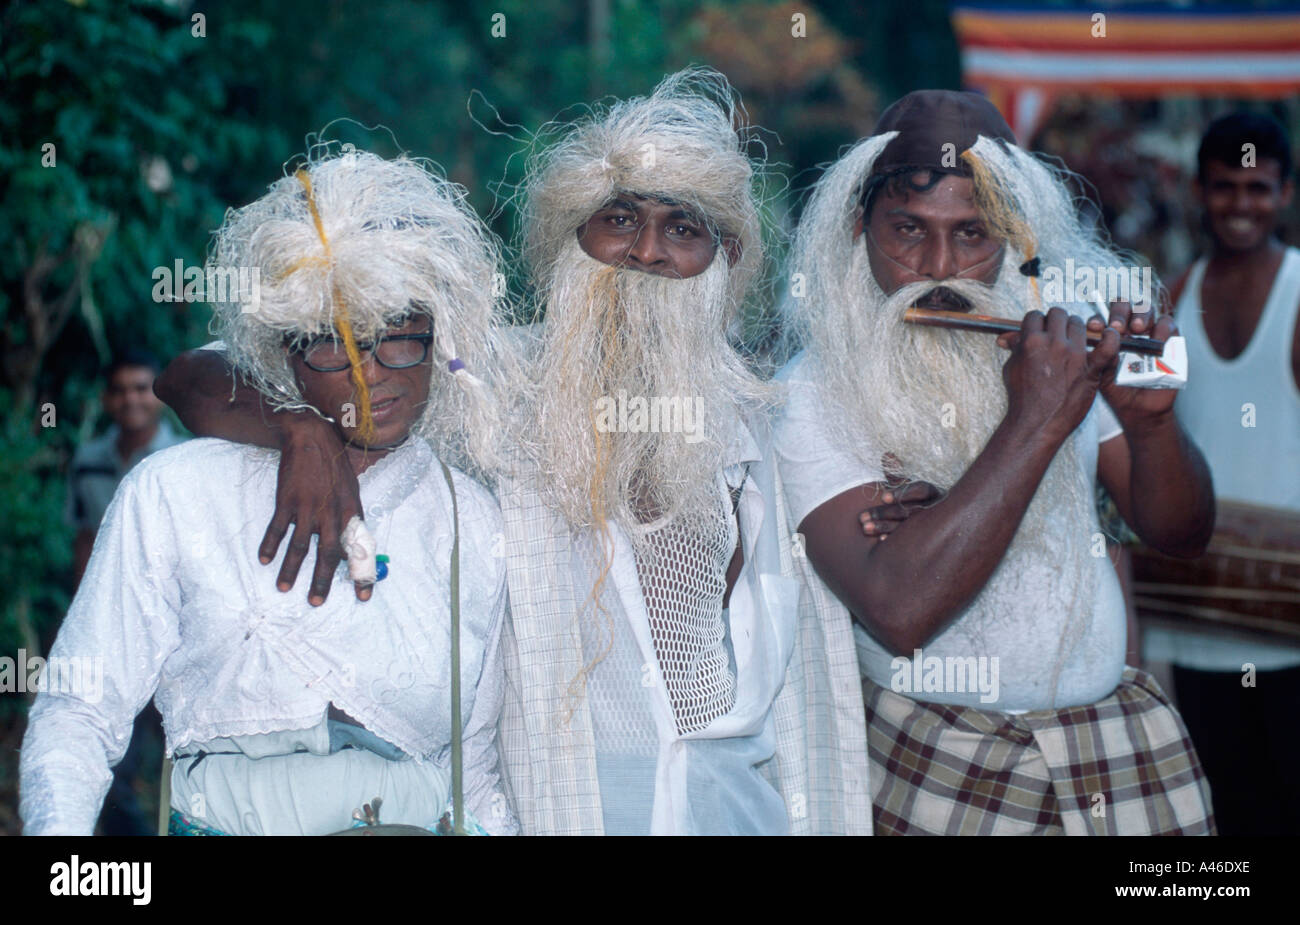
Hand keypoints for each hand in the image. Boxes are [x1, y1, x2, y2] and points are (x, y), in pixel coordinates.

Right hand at [259, 413, 368, 605]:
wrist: (312, 436)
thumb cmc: (334, 465)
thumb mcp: (351, 491)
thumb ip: (350, 519)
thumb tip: (348, 548)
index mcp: (351, 511)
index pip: (359, 550)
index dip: (361, 575)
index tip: (363, 597)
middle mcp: (331, 513)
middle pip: (328, 554)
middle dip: (322, 581)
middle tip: (316, 602)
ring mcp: (307, 507)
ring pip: (300, 546)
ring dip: (291, 570)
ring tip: (284, 589)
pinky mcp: (287, 500)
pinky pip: (277, 529)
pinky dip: (270, 545)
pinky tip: (264, 560)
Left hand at [858, 480, 944, 540]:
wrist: (946, 522)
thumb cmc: (920, 500)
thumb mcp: (910, 486)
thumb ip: (898, 474)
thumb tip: (887, 454)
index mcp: (933, 492)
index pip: (921, 490)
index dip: (903, 492)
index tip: (883, 497)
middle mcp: (935, 509)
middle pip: (909, 510)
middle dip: (885, 513)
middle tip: (862, 517)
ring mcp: (931, 526)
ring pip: (907, 527)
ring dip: (885, 527)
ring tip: (865, 528)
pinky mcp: (926, 539)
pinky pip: (910, 541)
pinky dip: (895, 540)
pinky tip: (880, 542)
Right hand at [996, 306, 1118, 440]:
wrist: (1036, 423)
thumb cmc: (1022, 398)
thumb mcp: (1011, 368)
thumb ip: (1014, 348)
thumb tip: (1007, 337)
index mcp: (1031, 342)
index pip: (1035, 315)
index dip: (1037, 321)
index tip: (1039, 328)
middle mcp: (1053, 344)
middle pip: (1058, 314)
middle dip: (1056, 321)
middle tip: (1056, 332)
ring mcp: (1074, 356)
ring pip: (1080, 323)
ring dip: (1076, 328)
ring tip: (1074, 340)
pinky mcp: (1091, 369)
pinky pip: (1108, 346)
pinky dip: (1111, 338)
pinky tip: (1108, 336)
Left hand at [1088, 299, 1178, 424]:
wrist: (1138, 409)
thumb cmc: (1117, 389)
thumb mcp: (1101, 374)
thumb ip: (1100, 356)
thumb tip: (1103, 340)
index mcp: (1108, 335)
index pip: (1102, 318)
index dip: (1098, 319)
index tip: (1094, 327)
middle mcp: (1128, 329)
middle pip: (1124, 307)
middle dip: (1119, 312)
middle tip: (1117, 326)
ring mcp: (1149, 332)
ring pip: (1146, 310)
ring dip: (1141, 315)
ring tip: (1137, 328)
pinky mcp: (1169, 339)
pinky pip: (1168, 324)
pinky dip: (1163, 328)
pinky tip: (1157, 337)